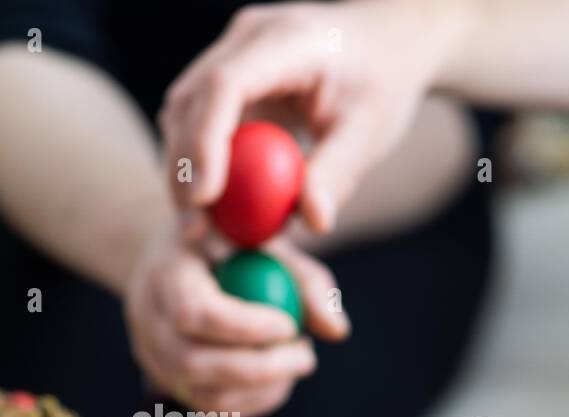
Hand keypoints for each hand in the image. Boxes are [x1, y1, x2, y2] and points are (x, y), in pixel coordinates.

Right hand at [124, 220, 346, 416]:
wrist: (190, 257)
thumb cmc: (239, 242)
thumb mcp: (273, 245)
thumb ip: (308, 281)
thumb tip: (337, 330)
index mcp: (164, 271)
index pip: (195, 313)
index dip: (245, 327)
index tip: (289, 325)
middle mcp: (146, 318)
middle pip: (193, 364)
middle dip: (259, 368)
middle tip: (305, 355)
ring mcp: (151, 355)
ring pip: (203, 396)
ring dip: (261, 389)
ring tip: (296, 362)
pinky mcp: (167, 380)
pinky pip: (211, 409)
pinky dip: (254, 401)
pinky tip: (279, 377)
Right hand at [160, 0, 461, 231]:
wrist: (386, 45)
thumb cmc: (384, 84)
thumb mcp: (369, 130)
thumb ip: (338, 173)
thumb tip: (314, 223)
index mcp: (288, 39)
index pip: (226, 84)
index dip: (204, 142)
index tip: (204, 200)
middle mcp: (249, 36)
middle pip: (190, 98)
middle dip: (183, 166)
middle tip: (194, 229)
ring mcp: (232, 50)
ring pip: (182, 109)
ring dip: (183, 167)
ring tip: (201, 224)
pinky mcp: (227, 73)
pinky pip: (196, 117)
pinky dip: (197, 160)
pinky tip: (212, 202)